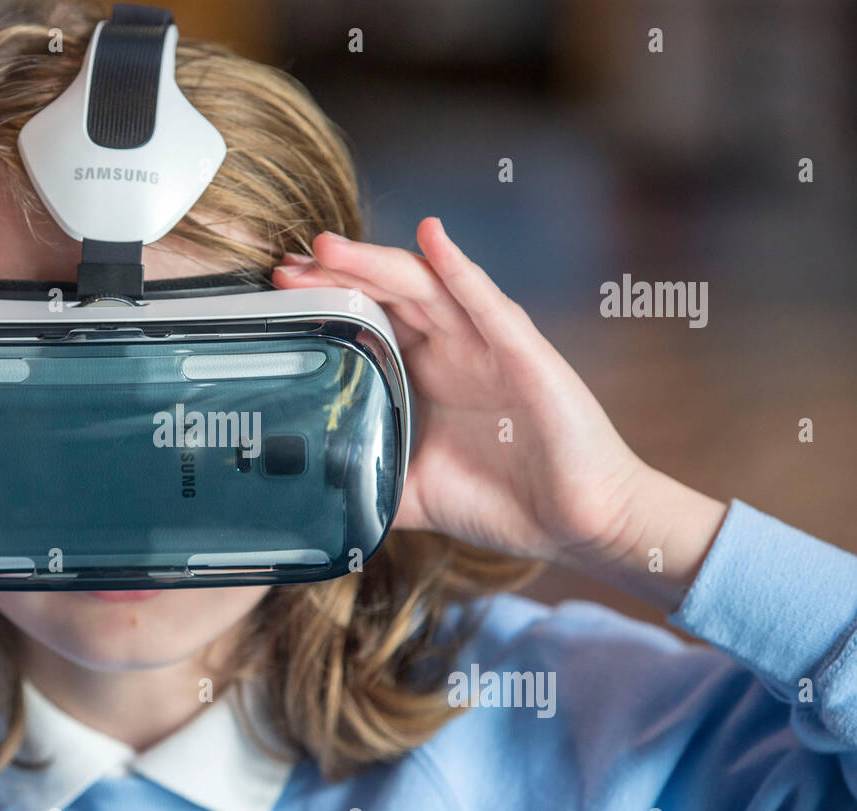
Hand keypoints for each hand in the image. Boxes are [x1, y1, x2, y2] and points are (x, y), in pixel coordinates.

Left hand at [272, 218, 725, 606]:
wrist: (579, 524)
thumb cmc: (508, 502)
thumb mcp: (413, 493)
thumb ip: (367, 485)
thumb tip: (311, 501)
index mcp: (423, 374)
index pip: (365, 319)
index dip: (324, 301)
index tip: (278, 293)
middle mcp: (451, 350)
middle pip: (384, 294)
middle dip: (333, 276)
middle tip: (286, 266)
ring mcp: (486, 346)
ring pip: (424, 287)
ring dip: (376, 263)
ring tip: (330, 247)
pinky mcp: (524, 354)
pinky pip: (487, 303)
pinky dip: (459, 268)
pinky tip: (432, 239)